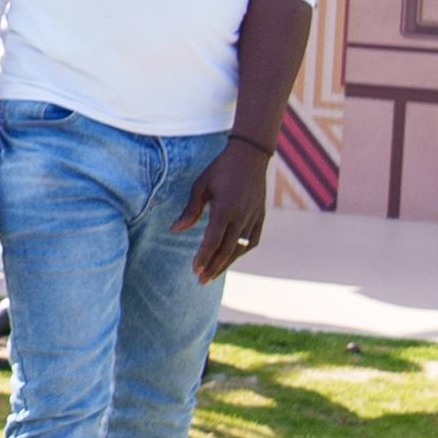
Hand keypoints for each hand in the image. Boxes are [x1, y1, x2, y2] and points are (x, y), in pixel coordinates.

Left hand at [178, 135, 274, 286]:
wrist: (250, 156)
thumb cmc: (220, 169)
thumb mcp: (201, 186)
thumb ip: (190, 210)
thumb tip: (176, 230)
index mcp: (225, 209)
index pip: (213, 240)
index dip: (203, 257)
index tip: (194, 270)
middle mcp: (242, 216)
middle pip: (227, 249)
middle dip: (213, 267)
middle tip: (201, 281)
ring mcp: (254, 217)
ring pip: (241, 248)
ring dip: (227, 263)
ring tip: (213, 275)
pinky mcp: (261, 216)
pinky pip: (253, 240)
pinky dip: (243, 251)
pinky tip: (232, 258)